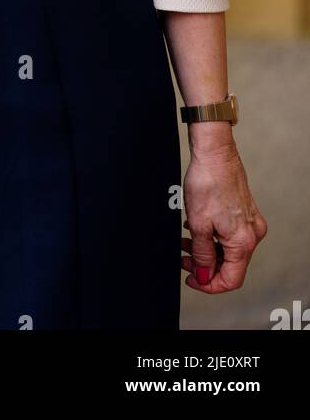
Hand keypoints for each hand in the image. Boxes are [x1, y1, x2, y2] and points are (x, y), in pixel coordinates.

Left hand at [181, 141, 266, 292]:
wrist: (215, 152)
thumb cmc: (206, 182)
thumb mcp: (198, 224)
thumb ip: (202, 255)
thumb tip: (204, 276)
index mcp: (243, 241)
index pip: (231, 279)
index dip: (209, 284)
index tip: (191, 279)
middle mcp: (252, 234)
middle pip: (231, 265)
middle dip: (206, 266)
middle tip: (184, 259)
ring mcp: (251, 223)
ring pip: (229, 250)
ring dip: (207, 250)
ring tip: (185, 241)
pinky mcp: (246, 212)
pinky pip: (231, 235)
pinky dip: (213, 237)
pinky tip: (196, 228)